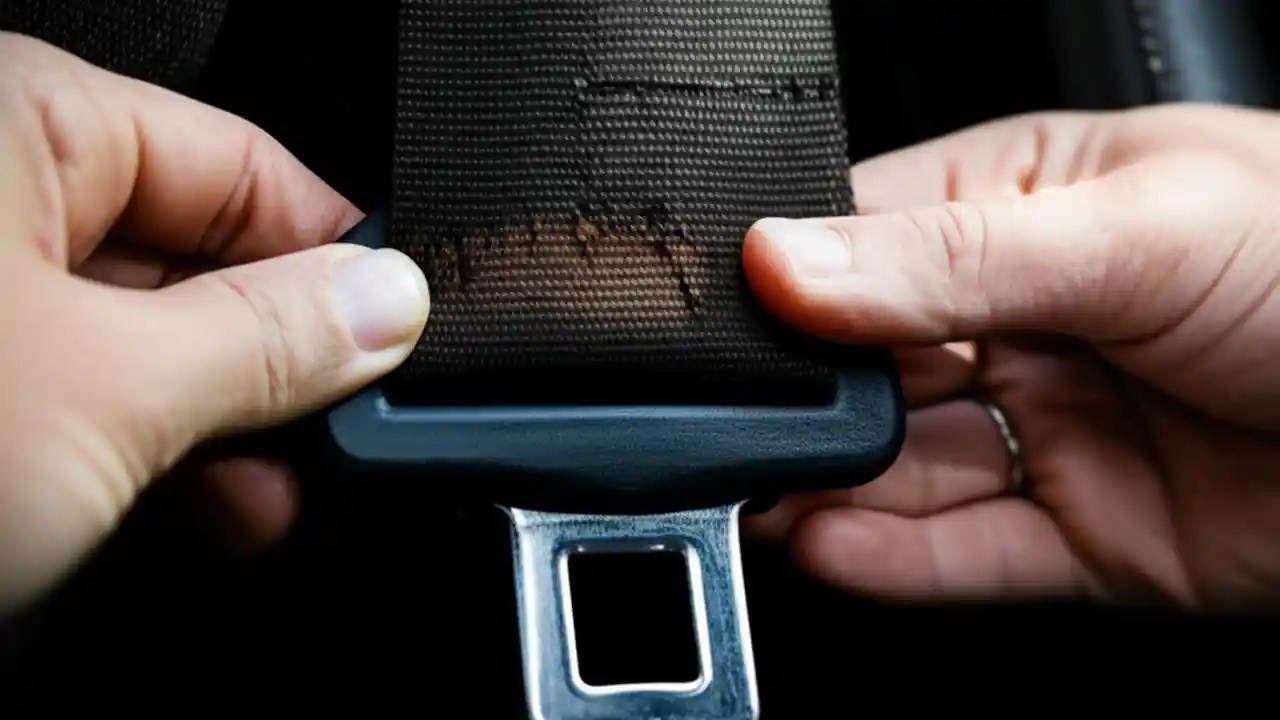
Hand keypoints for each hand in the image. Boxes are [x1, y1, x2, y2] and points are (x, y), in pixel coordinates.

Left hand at [0, 34, 429, 616]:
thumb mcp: (107, 389)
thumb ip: (270, 339)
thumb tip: (389, 306)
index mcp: (10, 122)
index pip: (237, 165)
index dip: (337, 255)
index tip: (401, 334)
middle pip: (195, 257)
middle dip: (274, 364)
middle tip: (335, 434)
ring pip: (142, 340)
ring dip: (219, 427)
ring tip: (260, 497)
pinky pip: (84, 393)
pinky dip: (145, 452)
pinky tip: (189, 506)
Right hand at [743, 103, 1279, 610]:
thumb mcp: (1137, 233)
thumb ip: (954, 258)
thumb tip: (789, 258)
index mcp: (1025, 208)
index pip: (866, 241)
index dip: (788, 282)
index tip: (724, 323)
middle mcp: (1025, 321)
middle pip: (871, 366)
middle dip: (803, 404)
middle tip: (731, 432)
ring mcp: (1052, 430)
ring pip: (908, 468)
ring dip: (831, 488)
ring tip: (760, 500)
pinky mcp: (1085, 532)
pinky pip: (968, 551)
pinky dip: (897, 560)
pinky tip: (833, 548)